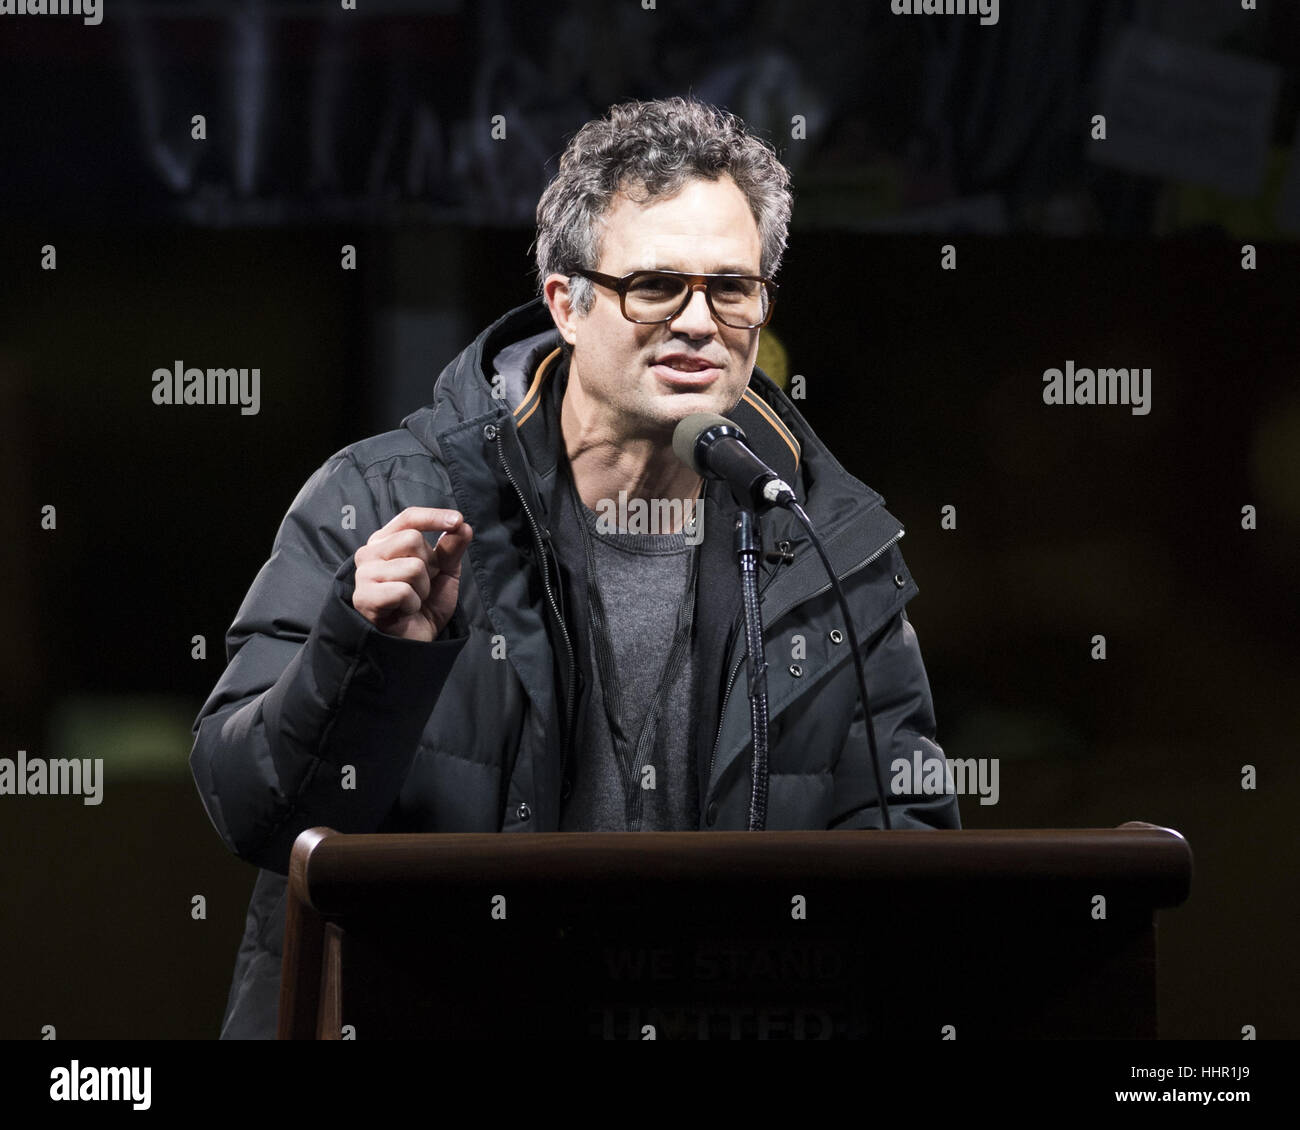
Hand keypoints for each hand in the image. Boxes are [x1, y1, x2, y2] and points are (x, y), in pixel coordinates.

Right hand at [352, 507, 472, 641]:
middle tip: (421, 586)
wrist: (414, 641)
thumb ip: (451, 549)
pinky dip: (412, 604)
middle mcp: (370, 553)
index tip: (457, 520)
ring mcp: (364, 574)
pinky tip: (403, 611)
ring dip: (422, 589)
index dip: (433, 516)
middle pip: (412, 539)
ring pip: (412, 566)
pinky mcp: (363, 596)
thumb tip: (463, 526)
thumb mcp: (445, 573)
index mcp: (386, 541)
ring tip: (412, 600)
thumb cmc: (425, 605)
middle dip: (429, 566)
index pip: (408, 518)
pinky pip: (402, 590)